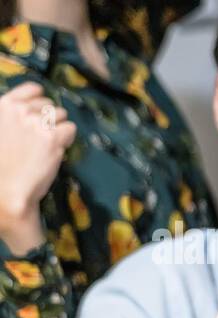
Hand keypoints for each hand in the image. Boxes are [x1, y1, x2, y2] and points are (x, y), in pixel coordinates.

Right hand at [0, 82, 75, 250]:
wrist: (6, 189)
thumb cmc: (2, 165)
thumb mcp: (1, 131)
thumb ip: (12, 117)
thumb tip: (32, 109)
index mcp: (3, 105)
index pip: (33, 89)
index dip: (40, 101)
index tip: (40, 114)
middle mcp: (20, 110)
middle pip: (50, 104)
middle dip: (50, 119)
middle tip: (40, 139)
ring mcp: (36, 122)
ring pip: (62, 115)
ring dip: (59, 129)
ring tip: (45, 146)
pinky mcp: (52, 137)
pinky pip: (71, 129)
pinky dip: (67, 140)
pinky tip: (55, 151)